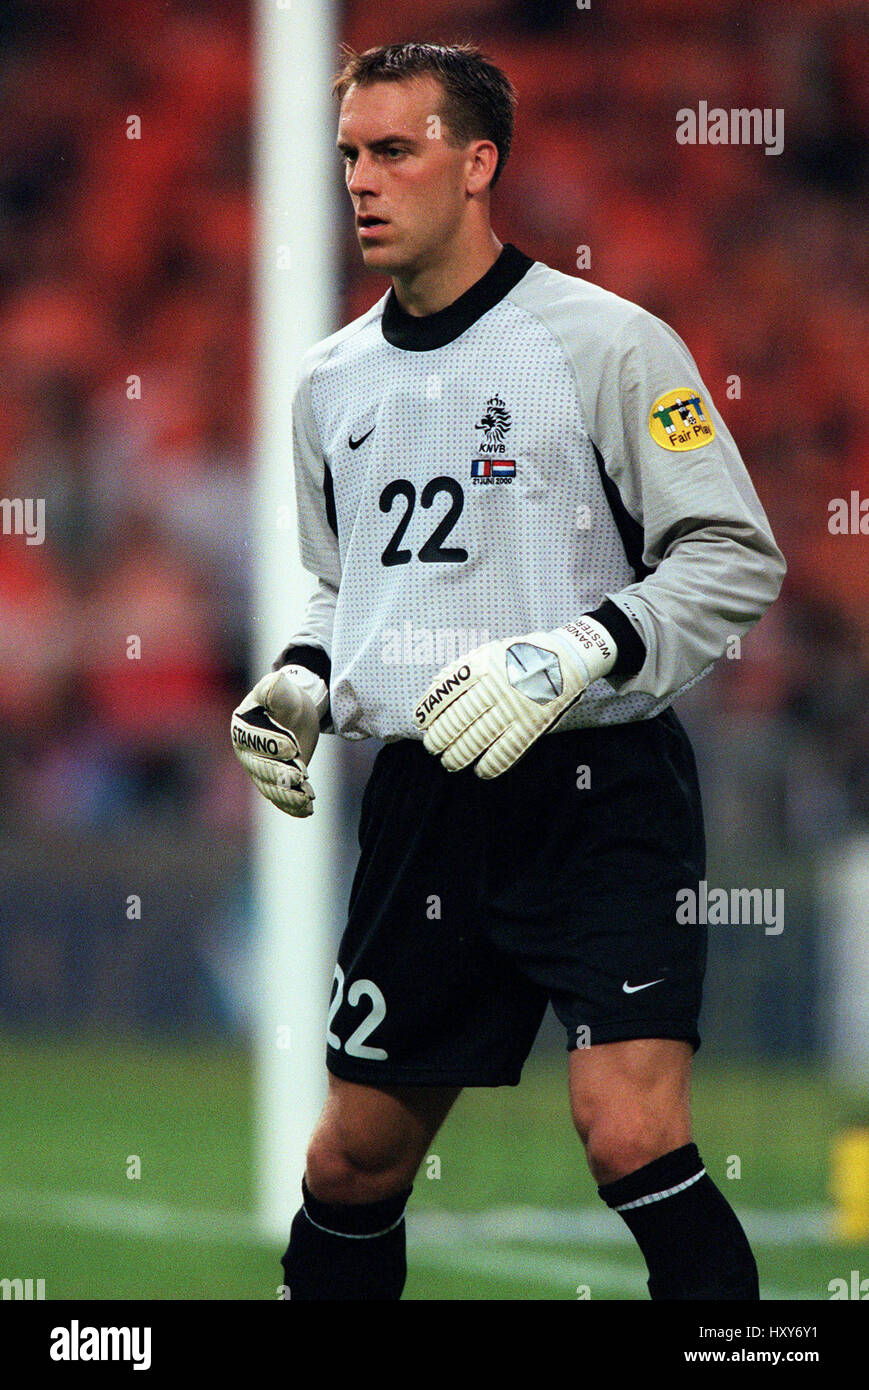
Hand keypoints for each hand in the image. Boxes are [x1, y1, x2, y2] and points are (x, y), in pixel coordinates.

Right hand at [231, 666, 323, 815]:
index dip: (274, 745)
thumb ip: (274, 688)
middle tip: (300, 777)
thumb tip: (274, 681)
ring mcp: (260, 771)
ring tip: (306, 797)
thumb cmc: (284, 696)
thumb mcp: (280, 688)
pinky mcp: (275, 783)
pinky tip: (307, 809)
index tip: (294, 749)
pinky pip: (280, 798)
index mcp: (243, 728)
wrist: (295, 713)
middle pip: (261, 768)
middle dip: (281, 774)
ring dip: (288, 795)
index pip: (256, 740)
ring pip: (271, 787)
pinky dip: (293, 806)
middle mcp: (247, 753)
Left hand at [414, 618, 615, 778]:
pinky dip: (491, 764)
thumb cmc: (520, 657)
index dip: (429, 713)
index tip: (421, 725)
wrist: (566, 657)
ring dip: (459, 755)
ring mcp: (513, 708)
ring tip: (450, 762)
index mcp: (481, 667)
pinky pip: (507, 750)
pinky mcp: (531, 724)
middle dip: (440, 739)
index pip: (445, 694)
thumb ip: (462, 668)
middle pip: (458, 720)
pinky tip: (481, 770)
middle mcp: (494, 688)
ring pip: (478, 738)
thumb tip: (434, 687)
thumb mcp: (489, 651)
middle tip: (433, 748)